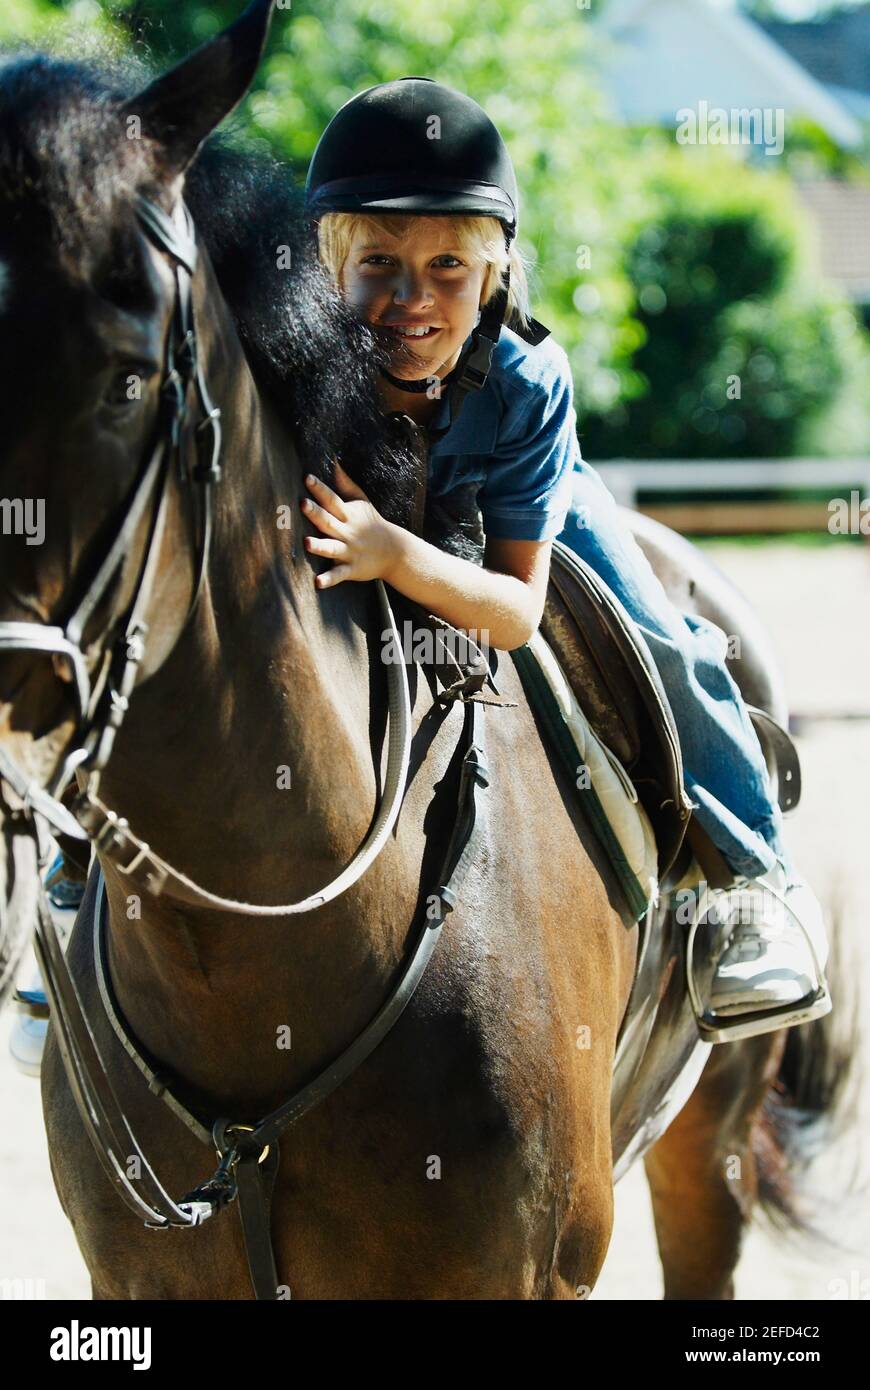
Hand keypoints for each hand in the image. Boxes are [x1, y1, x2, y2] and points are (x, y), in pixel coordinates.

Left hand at [300, 461, 400, 588]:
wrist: (394, 552)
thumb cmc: (372, 524)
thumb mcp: (361, 502)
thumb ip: (345, 484)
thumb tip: (333, 462)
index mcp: (348, 515)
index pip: (332, 499)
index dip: (320, 489)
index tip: (307, 477)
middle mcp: (347, 532)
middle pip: (329, 521)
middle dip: (316, 513)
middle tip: (303, 504)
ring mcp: (349, 552)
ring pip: (332, 548)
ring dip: (320, 546)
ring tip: (307, 543)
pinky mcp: (351, 569)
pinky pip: (338, 575)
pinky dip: (329, 579)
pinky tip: (317, 583)